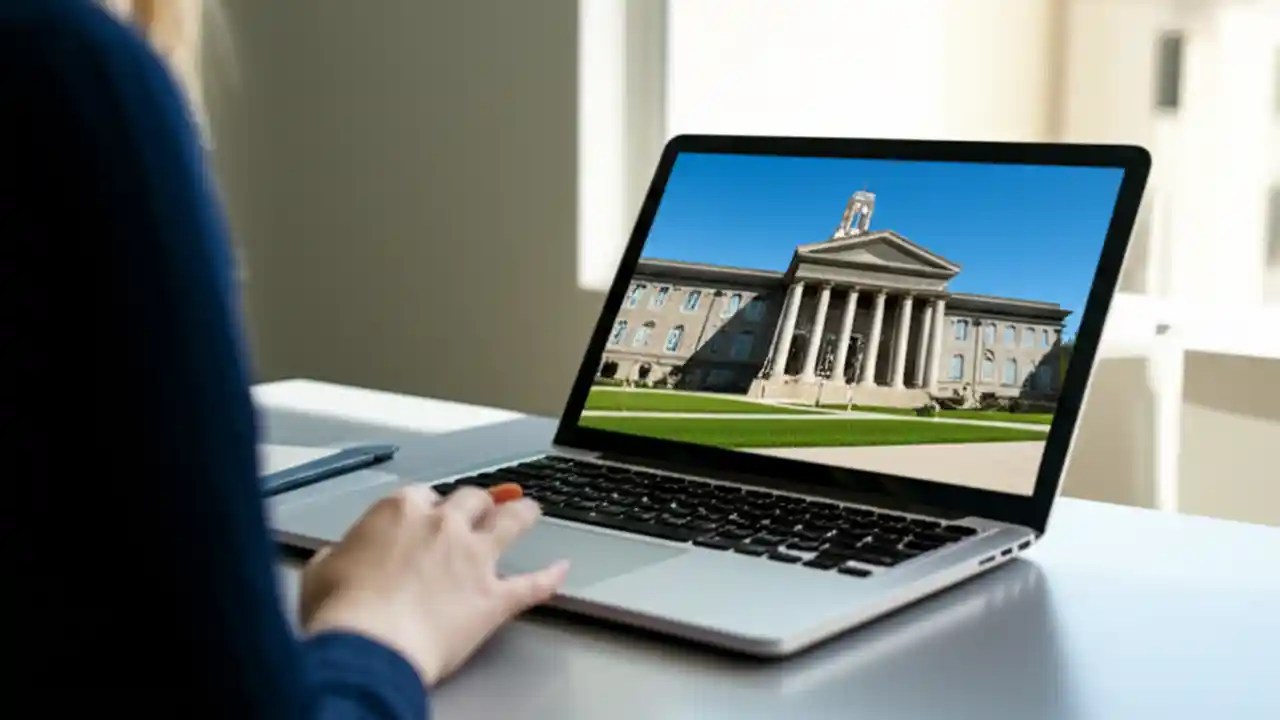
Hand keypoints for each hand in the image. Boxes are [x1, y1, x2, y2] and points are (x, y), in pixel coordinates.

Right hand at [298, 485, 568, 685]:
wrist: (370, 645)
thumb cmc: (342, 611)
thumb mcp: (322, 570)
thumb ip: (341, 554)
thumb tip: (340, 558)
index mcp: (401, 512)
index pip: (422, 497)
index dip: (427, 507)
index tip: (426, 514)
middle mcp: (444, 527)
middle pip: (473, 500)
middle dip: (478, 503)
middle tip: (482, 505)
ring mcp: (474, 560)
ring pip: (512, 522)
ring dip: (524, 514)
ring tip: (531, 511)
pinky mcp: (493, 598)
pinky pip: (533, 584)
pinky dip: (550, 577)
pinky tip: (561, 572)